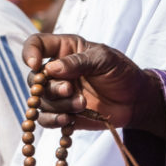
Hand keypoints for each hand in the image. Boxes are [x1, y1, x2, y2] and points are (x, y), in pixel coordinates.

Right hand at [23, 34, 164, 134]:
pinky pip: (46, 120)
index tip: (35, 64)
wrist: (136, 100)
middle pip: (34, 79)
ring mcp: (59, 94)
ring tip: (82, 104)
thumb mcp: (105, 59)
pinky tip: (68, 120)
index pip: (36, 44)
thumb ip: (78, 61)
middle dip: (50, 87)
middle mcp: (57, 71)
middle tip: (69, 90)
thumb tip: (51, 68)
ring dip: (58, 105)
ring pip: (41, 101)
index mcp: (64, 50)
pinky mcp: (63, 113)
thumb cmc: (121, 72)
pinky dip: (54, 121)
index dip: (29, 52)